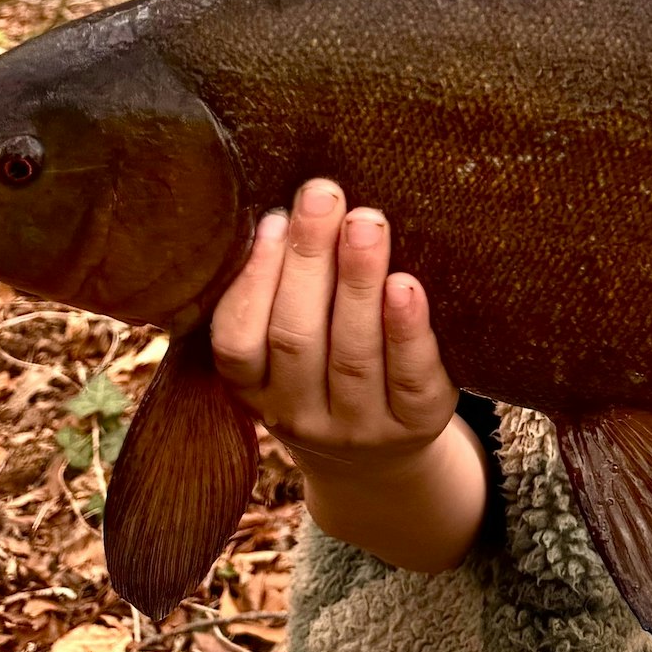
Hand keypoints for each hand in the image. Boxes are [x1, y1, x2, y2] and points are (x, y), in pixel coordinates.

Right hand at [211, 178, 456, 468]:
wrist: (383, 456)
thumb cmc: (330, 364)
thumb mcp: (290, 340)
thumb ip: (283, 286)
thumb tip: (293, 200)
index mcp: (255, 388)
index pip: (237, 342)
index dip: (252, 281)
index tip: (271, 218)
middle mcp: (299, 413)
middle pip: (296, 338)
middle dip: (309, 260)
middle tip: (324, 196)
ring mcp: (358, 427)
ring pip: (351, 355)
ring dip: (358, 283)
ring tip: (366, 222)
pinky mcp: (415, 425)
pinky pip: (410, 378)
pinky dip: (407, 330)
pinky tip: (407, 285)